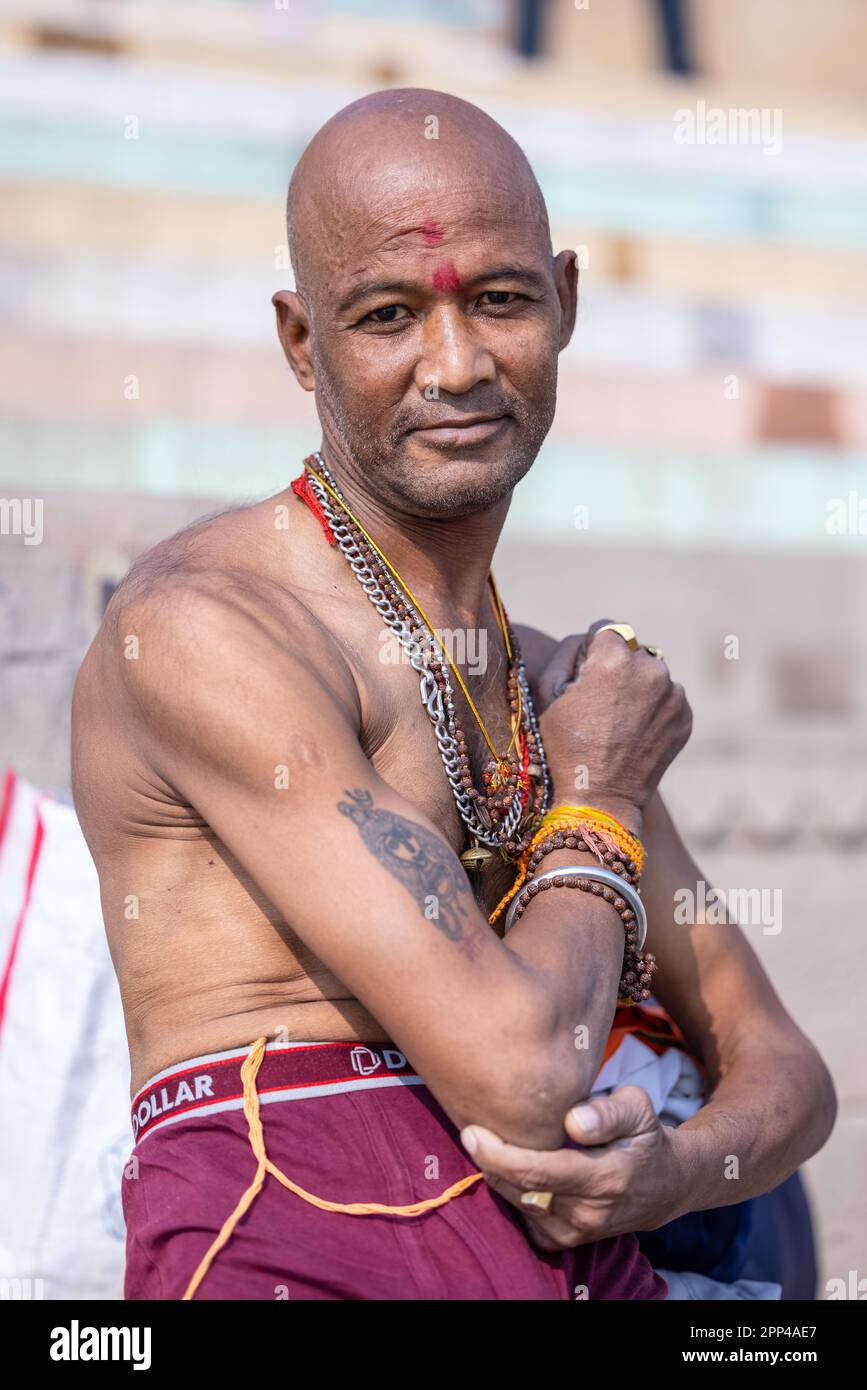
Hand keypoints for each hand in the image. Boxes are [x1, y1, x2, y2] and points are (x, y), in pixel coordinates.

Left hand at [461, 1086, 685, 1251]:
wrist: (663, 1186)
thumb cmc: (642, 1137)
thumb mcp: (638, 1110)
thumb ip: (607, 1112)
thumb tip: (573, 1121)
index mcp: (605, 1178)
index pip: (539, 1172)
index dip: (499, 1154)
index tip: (472, 1132)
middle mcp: (588, 1213)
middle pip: (520, 1190)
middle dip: (489, 1162)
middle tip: (473, 1132)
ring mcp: (576, 1233)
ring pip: (518, 1206)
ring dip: (498, 1177)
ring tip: (491, 1145)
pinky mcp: (566, 1242)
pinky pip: (524, 1220)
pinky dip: (512, 1194)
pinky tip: (512, 1169)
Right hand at [535, 621, 691, 825]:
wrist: (599, 799)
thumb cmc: (563, 746)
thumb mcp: (546, 693)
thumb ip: (566, 651)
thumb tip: (588, 638)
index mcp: (614, 657)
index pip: (606, 629)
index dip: (592, 650)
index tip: (586, 674)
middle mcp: (651, 668)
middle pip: (632, 652)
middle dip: (618, 669)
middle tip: (600, 704)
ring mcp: (673, 693)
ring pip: (652, 675)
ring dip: (638, 688)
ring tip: (618, 722)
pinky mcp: (685, 716)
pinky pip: (668, 699)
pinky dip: (654, 710)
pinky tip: (635, 733)